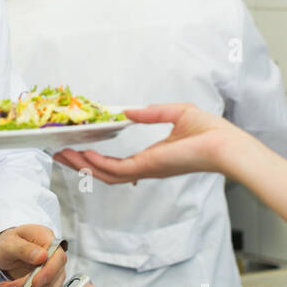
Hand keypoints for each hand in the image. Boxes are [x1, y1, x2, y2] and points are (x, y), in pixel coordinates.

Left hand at [0, 224, 66, 286]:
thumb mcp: (9, 242)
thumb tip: (42, 256)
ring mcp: (54, 271)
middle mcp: (55, 256)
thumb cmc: (8, 242)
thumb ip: (24, 248)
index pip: (58, 257)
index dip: (49, 272)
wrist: (6, 250)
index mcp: (48, 239)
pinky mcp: (49, 283)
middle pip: (54, 277)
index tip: (34, 282)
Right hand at [53, 103, 243, 184]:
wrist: (225, 144)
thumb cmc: (210, 132)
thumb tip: (128, 112)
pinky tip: (84, 153)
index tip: (79, 149)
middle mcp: (146, 167)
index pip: (119, 164)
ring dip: (83, 166)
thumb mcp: (177, 113)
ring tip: (63, 155)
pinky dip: (98, 163)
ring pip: (105, 174)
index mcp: (153, 158)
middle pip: (105, 172)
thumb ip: (151, 113)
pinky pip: (116, 169)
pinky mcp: (148, 166)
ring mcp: (146, 169)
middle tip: (60, 156)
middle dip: (81, 165)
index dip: (97, 159)